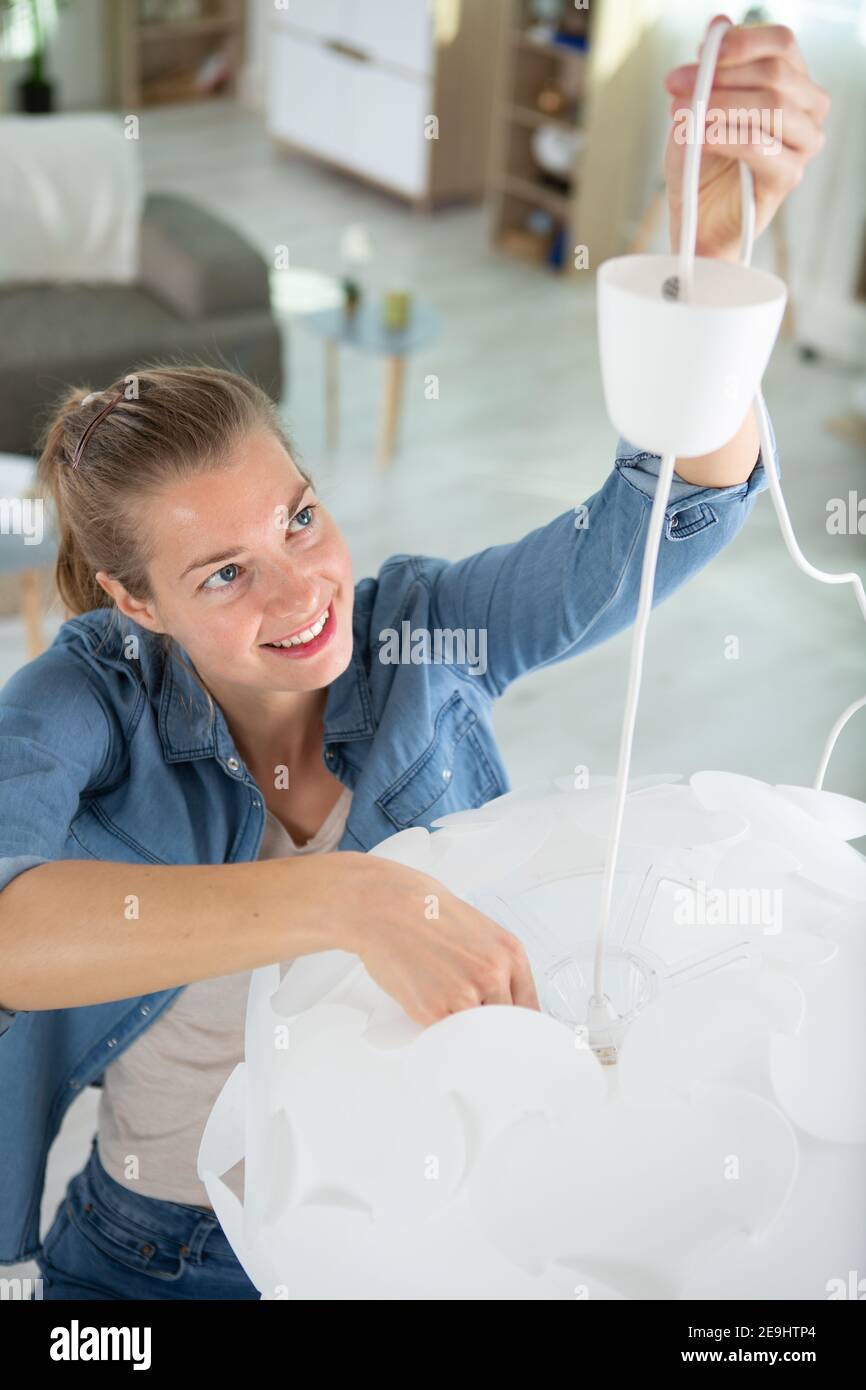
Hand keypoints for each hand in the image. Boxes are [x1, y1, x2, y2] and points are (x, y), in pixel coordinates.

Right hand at [342, 852, 539, 1026]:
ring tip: (442, 998)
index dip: (518, 1024)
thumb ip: (499, 967)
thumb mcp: (481, 932)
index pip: (529, 1009)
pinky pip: (443, 1033)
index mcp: (510, 955)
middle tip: (469, 1013)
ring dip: (461, 1024)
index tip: (511, 1032)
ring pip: (475, 1032)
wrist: (388, 907)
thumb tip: (507, 1002)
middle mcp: (492, 975)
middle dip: (487, 1024)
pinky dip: (435, 1024)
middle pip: (505, 1025)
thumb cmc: (427, 914)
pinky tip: (425, 999)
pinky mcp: (433, 1011)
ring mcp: (464, 995)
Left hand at [663, 15, 829, 260]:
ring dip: (721, 104)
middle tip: (675, 85)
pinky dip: (726, 136)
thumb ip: (712, 67)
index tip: (699, 53)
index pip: (782, 44)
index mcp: (793, 83)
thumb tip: (718, 23)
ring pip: (771, 106)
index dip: (740, 42)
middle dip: (720, 75)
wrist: (696, 219)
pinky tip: (701, 136)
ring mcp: (804, 144)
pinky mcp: (789, 177)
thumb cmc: (700, 162)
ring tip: (684, 114)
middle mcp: (808, 110)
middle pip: (775, 73)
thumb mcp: (697, 106)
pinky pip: (761, 146)